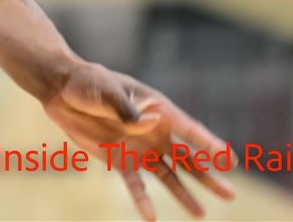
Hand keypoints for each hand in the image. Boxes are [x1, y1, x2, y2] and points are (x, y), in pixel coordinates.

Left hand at [43, 60, 236, 220]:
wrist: (63, 90)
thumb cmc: (90, 83)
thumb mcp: (108, 92)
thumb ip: (129, 110)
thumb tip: (152, 123)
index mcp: (158, 109)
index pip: (189, 130)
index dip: (209, 144)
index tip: (230, 160)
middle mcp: (155, 131)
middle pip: (187, 158)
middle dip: (208, 176)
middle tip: (230, 195)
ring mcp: (139, 148)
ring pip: (168, 175)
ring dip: (183, 194)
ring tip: (201, 214)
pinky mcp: (120, 160)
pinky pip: (135, 184)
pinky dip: (142, 201)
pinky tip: (151, 218)